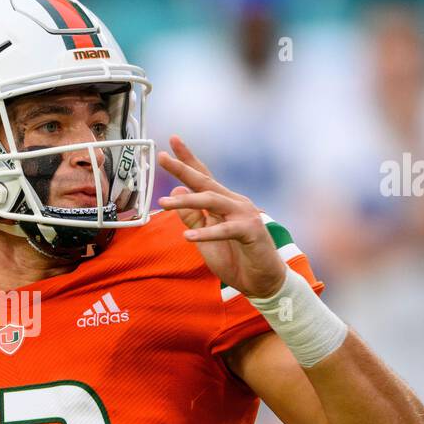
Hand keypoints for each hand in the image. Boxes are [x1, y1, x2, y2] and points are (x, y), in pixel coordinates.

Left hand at [157, 135, 285, 298]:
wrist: (262, 281)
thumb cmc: (235, 259)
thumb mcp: (204, 238)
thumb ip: (193, 216)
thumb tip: (176, 192)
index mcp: (223, 202)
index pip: (203, 176)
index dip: (187, 160)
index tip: (171, 141)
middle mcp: (234, 202)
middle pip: (205, 181)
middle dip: (182, 168)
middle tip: (162, 157)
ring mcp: (245, 214)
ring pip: (212, 201)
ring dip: (187, 201)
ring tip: (164, 203)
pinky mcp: (251, 231)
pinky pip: (225, 230)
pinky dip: (207, 234)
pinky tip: (188, 237)